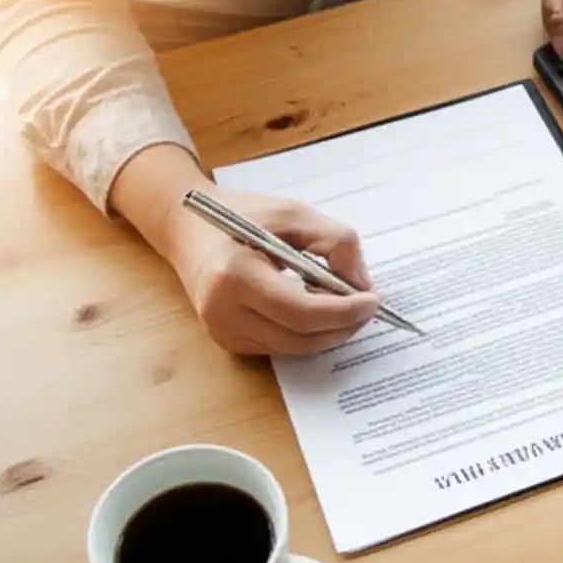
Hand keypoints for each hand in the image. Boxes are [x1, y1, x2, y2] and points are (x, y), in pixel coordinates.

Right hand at [111, 145, 380, 355]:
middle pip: (301, 338)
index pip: (301, 311)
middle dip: (343, 325)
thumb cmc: (242, 215)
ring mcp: (222, 332)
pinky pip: (280, 347)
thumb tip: (361, 284)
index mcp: (234, 275)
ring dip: (329, 333)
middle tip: (368, 306)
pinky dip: (307, 334)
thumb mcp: (293, 213)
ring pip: (294, 349)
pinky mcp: (227, 341)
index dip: (343, 311)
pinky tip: (317, 310)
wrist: (189, 228)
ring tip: (347, 307)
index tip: (373, 299)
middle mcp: (223, 311)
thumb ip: (335, 241)